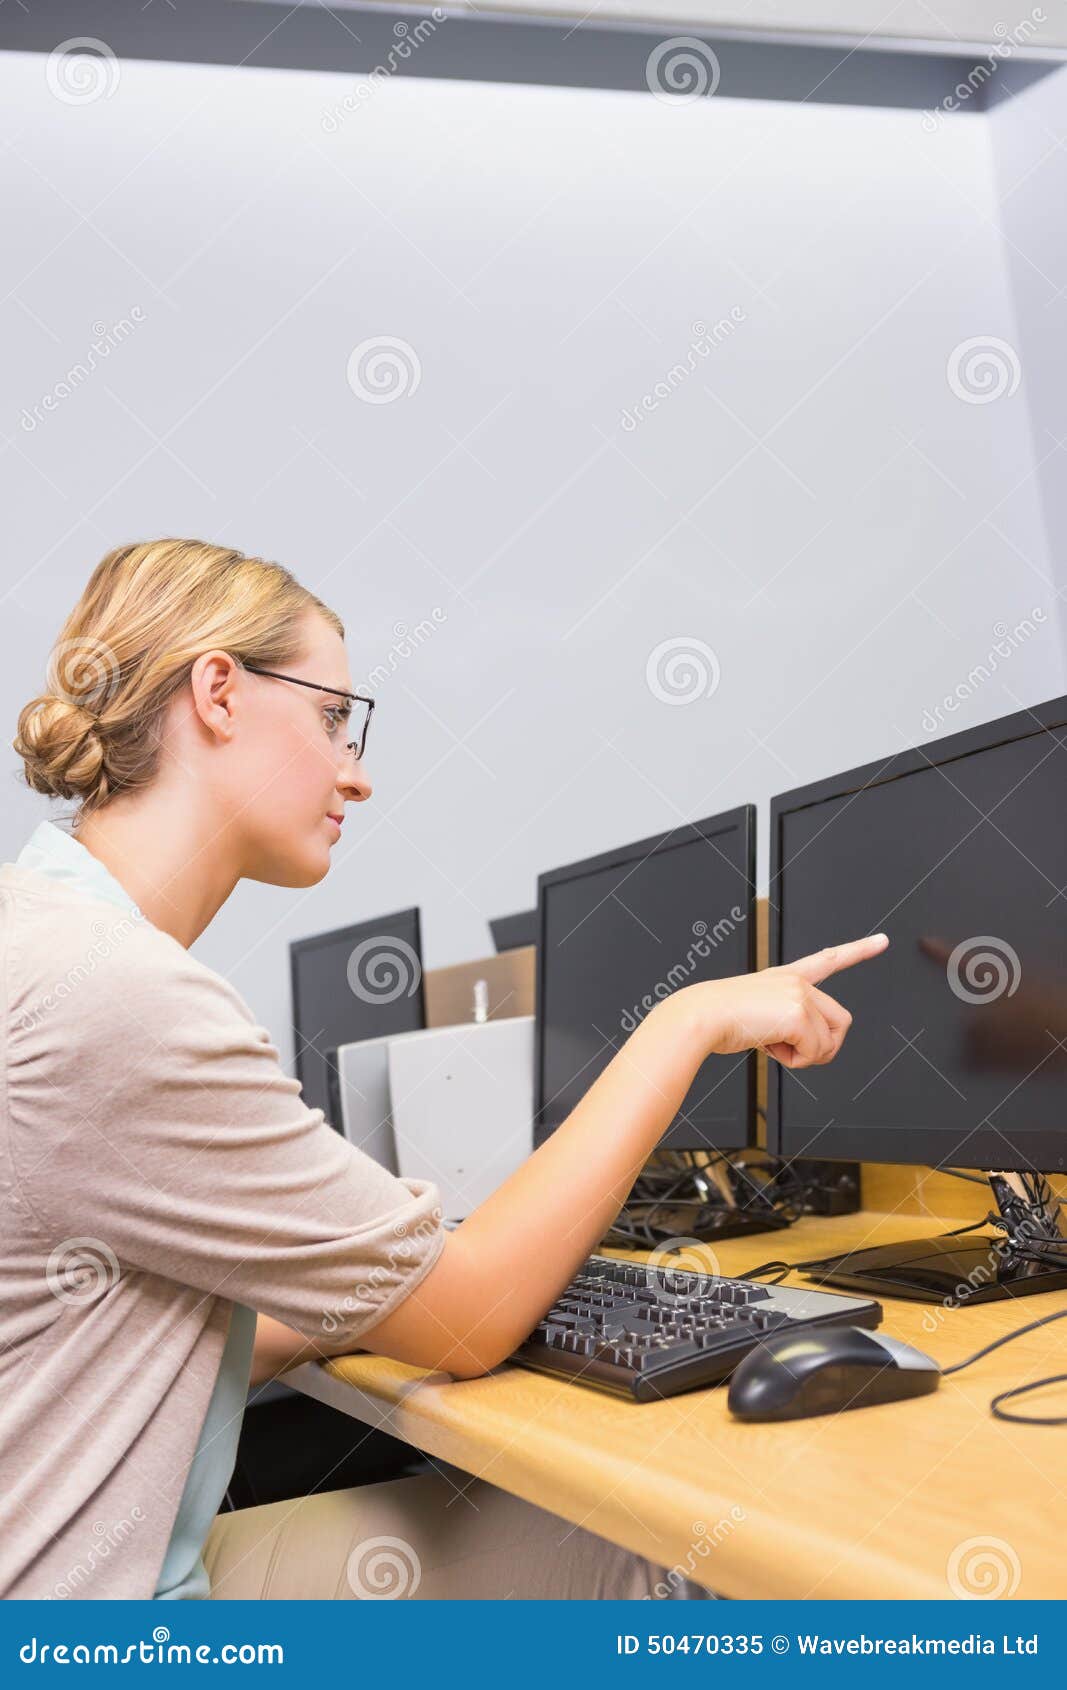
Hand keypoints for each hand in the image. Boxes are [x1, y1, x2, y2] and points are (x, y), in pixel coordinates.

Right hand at [663, 934, 888, 1069]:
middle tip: (792, 1051)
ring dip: (806, 1055)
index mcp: (786, 977)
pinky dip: (795, 1061)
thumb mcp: (758, 1014)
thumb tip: (808, 1048)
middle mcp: (798, 982)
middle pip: (841, 1022)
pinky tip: (770, 1047)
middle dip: (822, 1045)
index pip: (828, 959)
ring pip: (829, 1041)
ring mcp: (800, 996)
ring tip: (774, 1046)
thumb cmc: (719, 1019)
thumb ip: (786, 1023)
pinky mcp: (798, 1014)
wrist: (701, 1017)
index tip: (882, 940)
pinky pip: (815, 1052)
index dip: (859, 950)